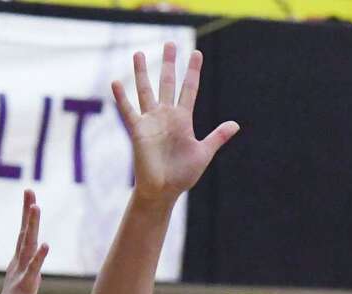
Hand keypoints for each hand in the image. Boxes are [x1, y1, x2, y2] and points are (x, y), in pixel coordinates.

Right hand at [0, 189, 48, 293]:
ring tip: (36, 207)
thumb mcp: (24, 288)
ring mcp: (21, 274)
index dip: (27, 216)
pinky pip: (33, 269)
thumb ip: (30, 276)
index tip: (30, 197)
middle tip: (29, 190)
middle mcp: (18, 265)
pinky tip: (45, 244)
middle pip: (24, 233)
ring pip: (27, 246)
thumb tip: (35, 271)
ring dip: (31, 226)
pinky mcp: (25, 287)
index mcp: (18, 264)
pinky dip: (39, 257)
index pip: (23, 235)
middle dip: (27, 212)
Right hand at [112, 43, 238, 204]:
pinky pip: (128, 111)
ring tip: (139, 53)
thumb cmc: (183, 175)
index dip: (193, 72)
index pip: (189, 89)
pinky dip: (122, 98)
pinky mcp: (138, 131)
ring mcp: (151, 121)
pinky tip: (115, 83)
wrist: (164, 190)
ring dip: (142, 73)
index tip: (196, 54)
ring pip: (146, 91)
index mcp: (183, 119)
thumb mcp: (204, 153)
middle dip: (169, 63)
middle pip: (168, 83)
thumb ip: (217, 137)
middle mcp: (166, 116)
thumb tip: (236, 124)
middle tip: (170, 44)